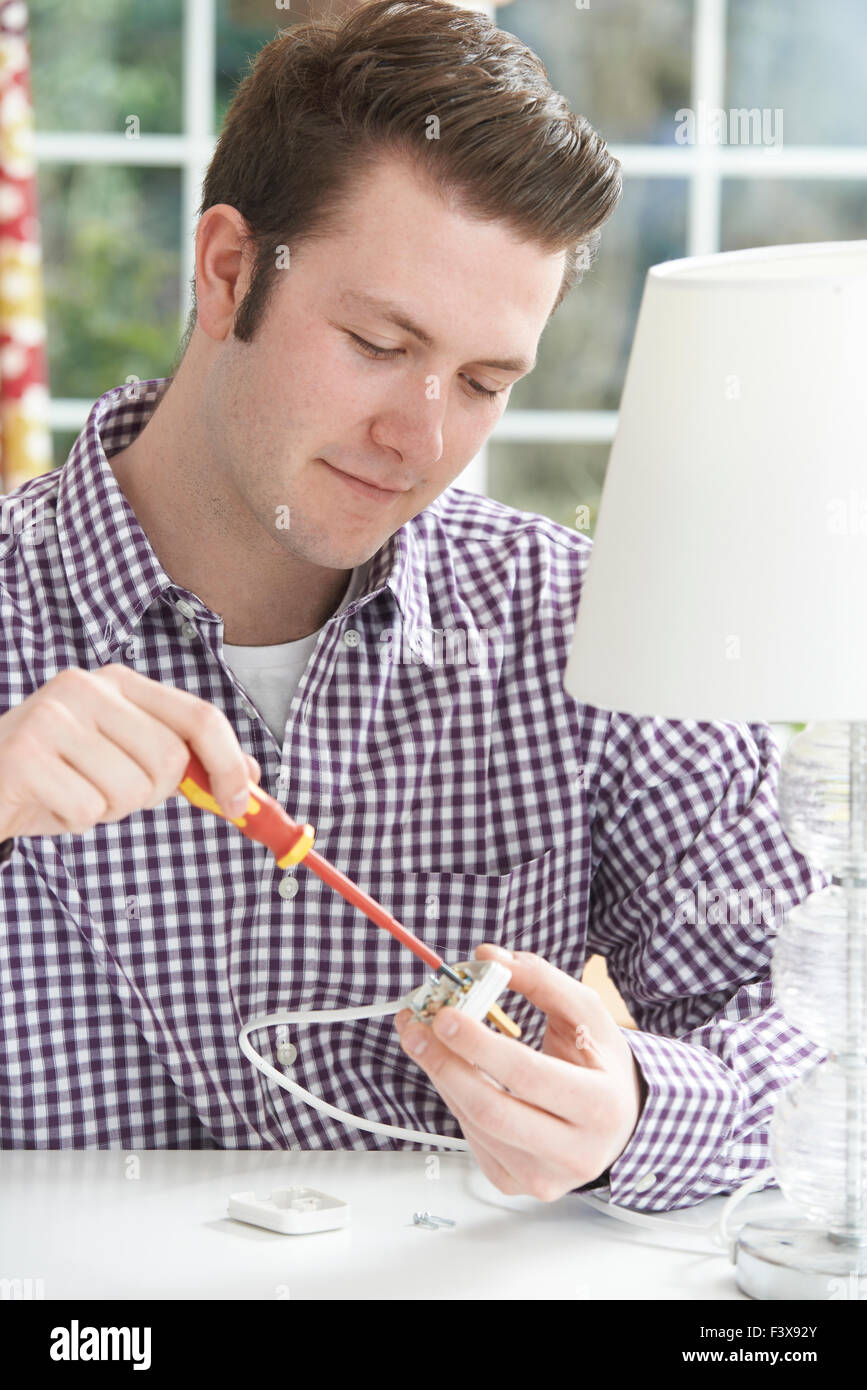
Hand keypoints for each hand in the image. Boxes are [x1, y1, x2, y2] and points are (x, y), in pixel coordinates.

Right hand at [0, 664, 260, 839]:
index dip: (230, 764)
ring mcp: (52, 717)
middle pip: (169, 762)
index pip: (200, 717)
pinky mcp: (25, 754)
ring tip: (72, 791)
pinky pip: (87, 811)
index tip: (240, 804)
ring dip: (107, 809)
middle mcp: (87, 687)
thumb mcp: (122, 757)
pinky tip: (48, 801)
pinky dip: (74, 821)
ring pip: (130, 791)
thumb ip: (181, 757)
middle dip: (149, 795)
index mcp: (119, 682)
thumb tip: (250, 777)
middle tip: (108, 791)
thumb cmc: (57, 774)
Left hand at [394, 942, 646, 1200]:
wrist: (620, 1122)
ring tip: (425, 1041)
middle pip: (491, 1109)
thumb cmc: (600, 1064)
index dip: (479, 1044)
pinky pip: (473, 1141)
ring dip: (443, 1078)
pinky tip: (456, 1074)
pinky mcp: (518, 1185)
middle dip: (445, 1064)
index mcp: (600, 1105)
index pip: (527, 1074)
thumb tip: (488, 956)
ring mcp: (545, 1177)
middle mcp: (576, 1152)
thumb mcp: (586, 1014)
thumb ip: (541, 979)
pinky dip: (457, 1101)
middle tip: (418, 1029)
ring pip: (475, 1126)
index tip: (444, 1015)